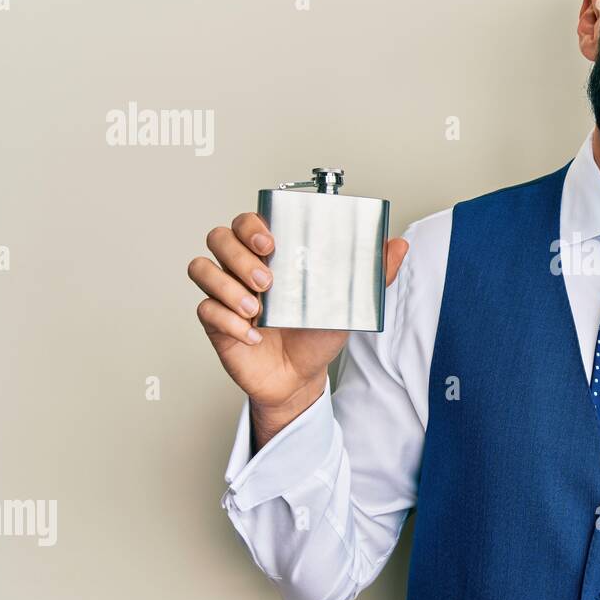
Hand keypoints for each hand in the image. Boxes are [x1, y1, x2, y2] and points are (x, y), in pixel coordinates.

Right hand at [189, 212, 408, 417]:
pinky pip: (205, 310)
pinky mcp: (216, 322)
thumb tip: (397, 245)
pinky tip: (253, 334)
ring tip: (258, 309)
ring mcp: (225, 293)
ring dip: (228, 285)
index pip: (247, 221)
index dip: (251, 224)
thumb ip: (372, 274)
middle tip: (268, 280)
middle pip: (219, 237)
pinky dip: (227, 320)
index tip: (270, 241)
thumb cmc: (317, 334)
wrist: (301, 378)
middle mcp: (242, 268)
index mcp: (270, 254)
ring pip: (202, 267)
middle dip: (239, 254)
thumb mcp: (348, 303)